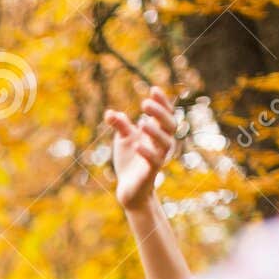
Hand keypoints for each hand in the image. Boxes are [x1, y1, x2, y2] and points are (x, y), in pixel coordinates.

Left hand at [106, 87, 176, 211]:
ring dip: (155, 132)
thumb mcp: (123, 140)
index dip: (162, 102)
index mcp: (157, 134)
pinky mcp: (151, 172)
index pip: (165, 114)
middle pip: (169, 125)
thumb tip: (109, 113)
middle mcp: (161, 144)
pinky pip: (154, 161)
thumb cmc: (130, 162)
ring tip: (142, 123)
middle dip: (160, 113)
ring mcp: (158, 158)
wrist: (128, 189)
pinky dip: (147, 152)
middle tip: (145, 103)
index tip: (153, 89)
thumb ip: (120, 126)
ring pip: (165, 143)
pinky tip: (137, 145)